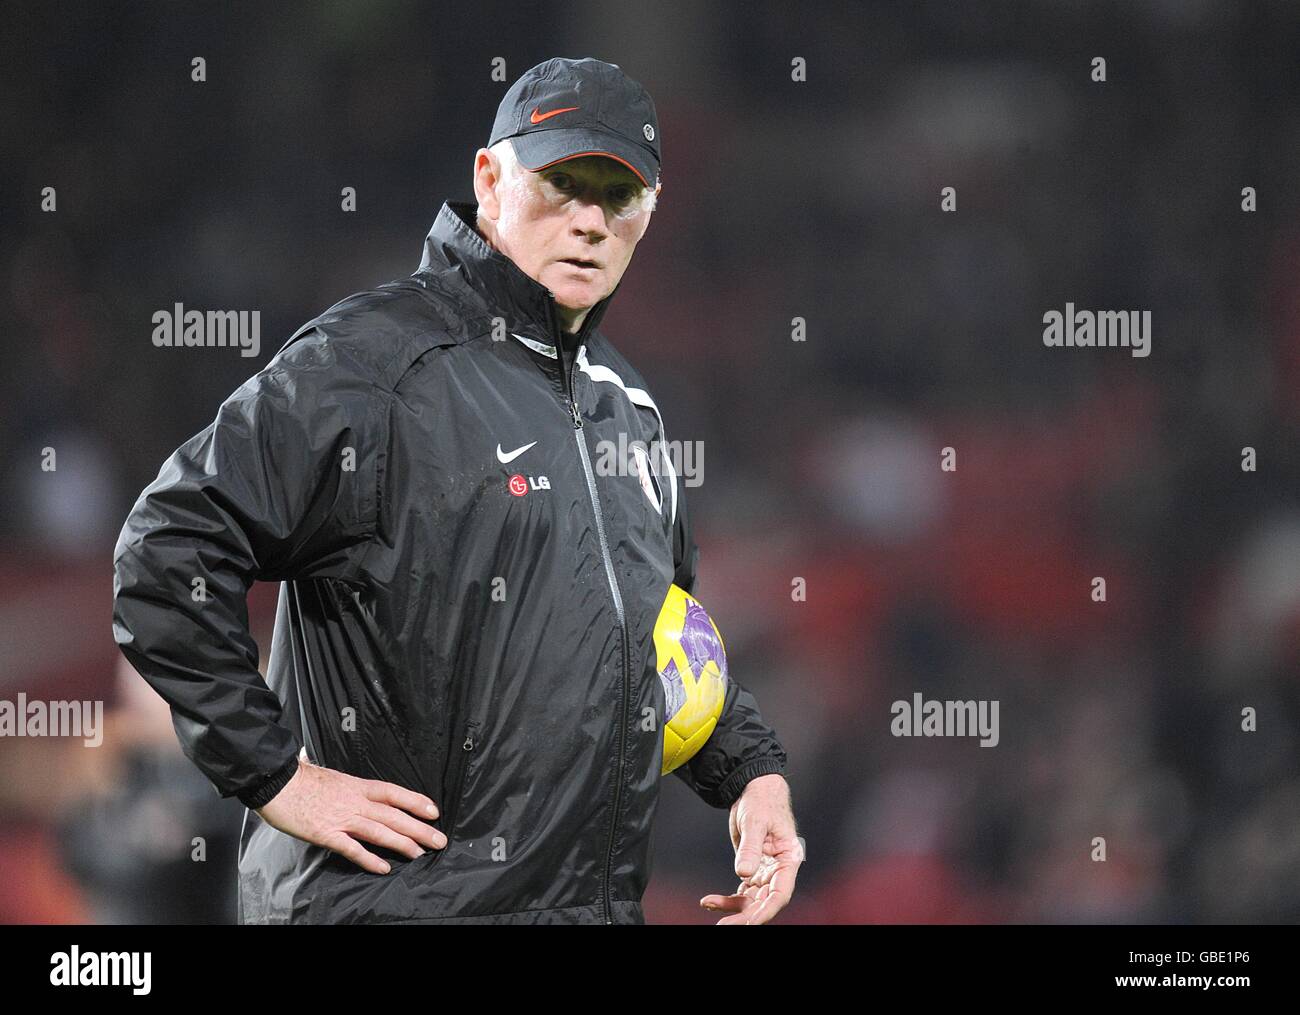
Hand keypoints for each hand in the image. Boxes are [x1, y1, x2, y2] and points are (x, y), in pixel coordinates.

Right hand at [256, 757, 447, 874]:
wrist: (276, 781)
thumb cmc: (302, 779)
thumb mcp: (334, 778)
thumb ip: (351, 788)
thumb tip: (362, 794)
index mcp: (357, 785)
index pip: (394, 792)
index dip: (416, 801)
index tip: (434, 812)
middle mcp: (355, 801)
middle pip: (394, 814)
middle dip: (419, 828)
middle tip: (439, 840)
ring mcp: (342, 818)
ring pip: (379, 831)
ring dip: (402, 843)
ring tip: (420, 853)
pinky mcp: (326, 834)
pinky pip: (352, 848)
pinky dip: (369, 858)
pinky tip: (383, 868)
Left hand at [700, 773, 801, 924]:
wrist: (753, 788)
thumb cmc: (762, 801)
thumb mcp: (755, 821)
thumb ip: (751, 848)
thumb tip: (743, 874)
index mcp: (788, 859)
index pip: (780, 893)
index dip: (766, 910)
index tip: (749, 921)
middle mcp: (778, 870)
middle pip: (765, 902)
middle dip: (745, 915)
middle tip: (725, 925)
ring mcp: (765, 872)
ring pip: (752, 900)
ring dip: (733, 908)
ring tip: (709, 905)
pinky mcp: (752, 870)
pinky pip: (742, 892)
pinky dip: (727, 900)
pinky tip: (710, 901)